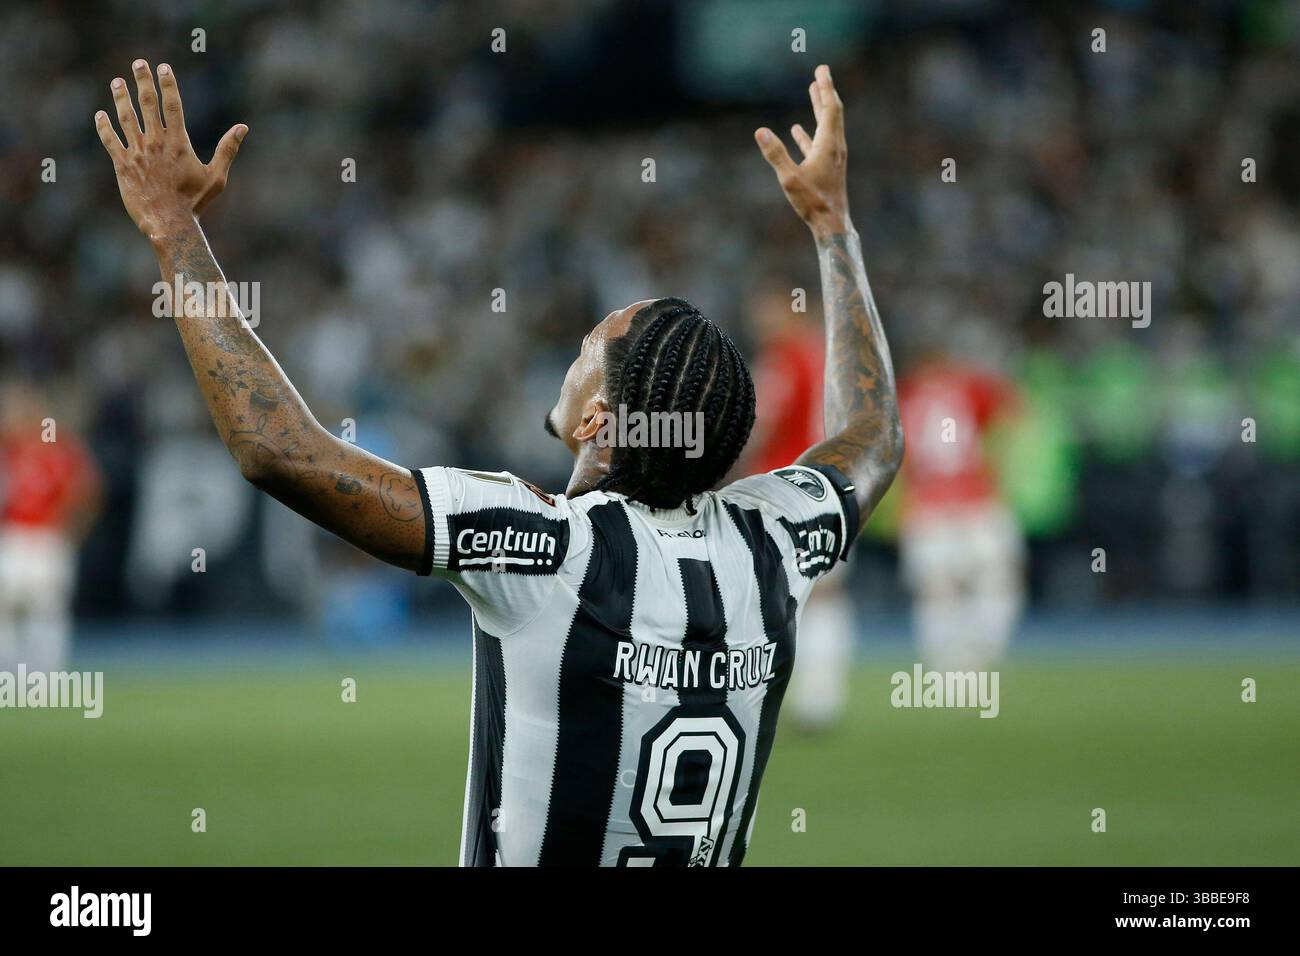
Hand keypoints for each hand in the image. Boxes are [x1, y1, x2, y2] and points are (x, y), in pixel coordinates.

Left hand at [95, 59, 246, 242]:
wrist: (169, 222)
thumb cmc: (195, 202)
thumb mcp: (216, 176)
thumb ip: (227, 149)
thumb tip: (243, 128)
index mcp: (178, 143)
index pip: (172, 105)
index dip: (168, 84)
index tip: (163, 67)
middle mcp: (156, 143)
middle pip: (147, 104)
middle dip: (143, 81)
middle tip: (138, 64)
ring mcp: (137, 152)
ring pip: (126, 117)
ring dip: (121, 98)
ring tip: (117, 82)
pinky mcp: (122, 165)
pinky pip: (110, 140)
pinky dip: (104, 126)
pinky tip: (100, 115)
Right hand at [754, 64, 849, 236]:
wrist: (832, 225)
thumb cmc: (813, 202)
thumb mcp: (790, 179)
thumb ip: (775, 154)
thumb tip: (760, 131)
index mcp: (828, 145)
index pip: (830, 108)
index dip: (825, 88)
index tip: (822, 69)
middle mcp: (834, 147)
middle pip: (831, 112)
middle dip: (825, 92)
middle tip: (820, 73)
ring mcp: (832, 158)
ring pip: (826, 126)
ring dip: (819, 108)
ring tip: (813, 92)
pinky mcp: (827, 168)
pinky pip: (818, 143)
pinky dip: (809, 133)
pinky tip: (798, 130)